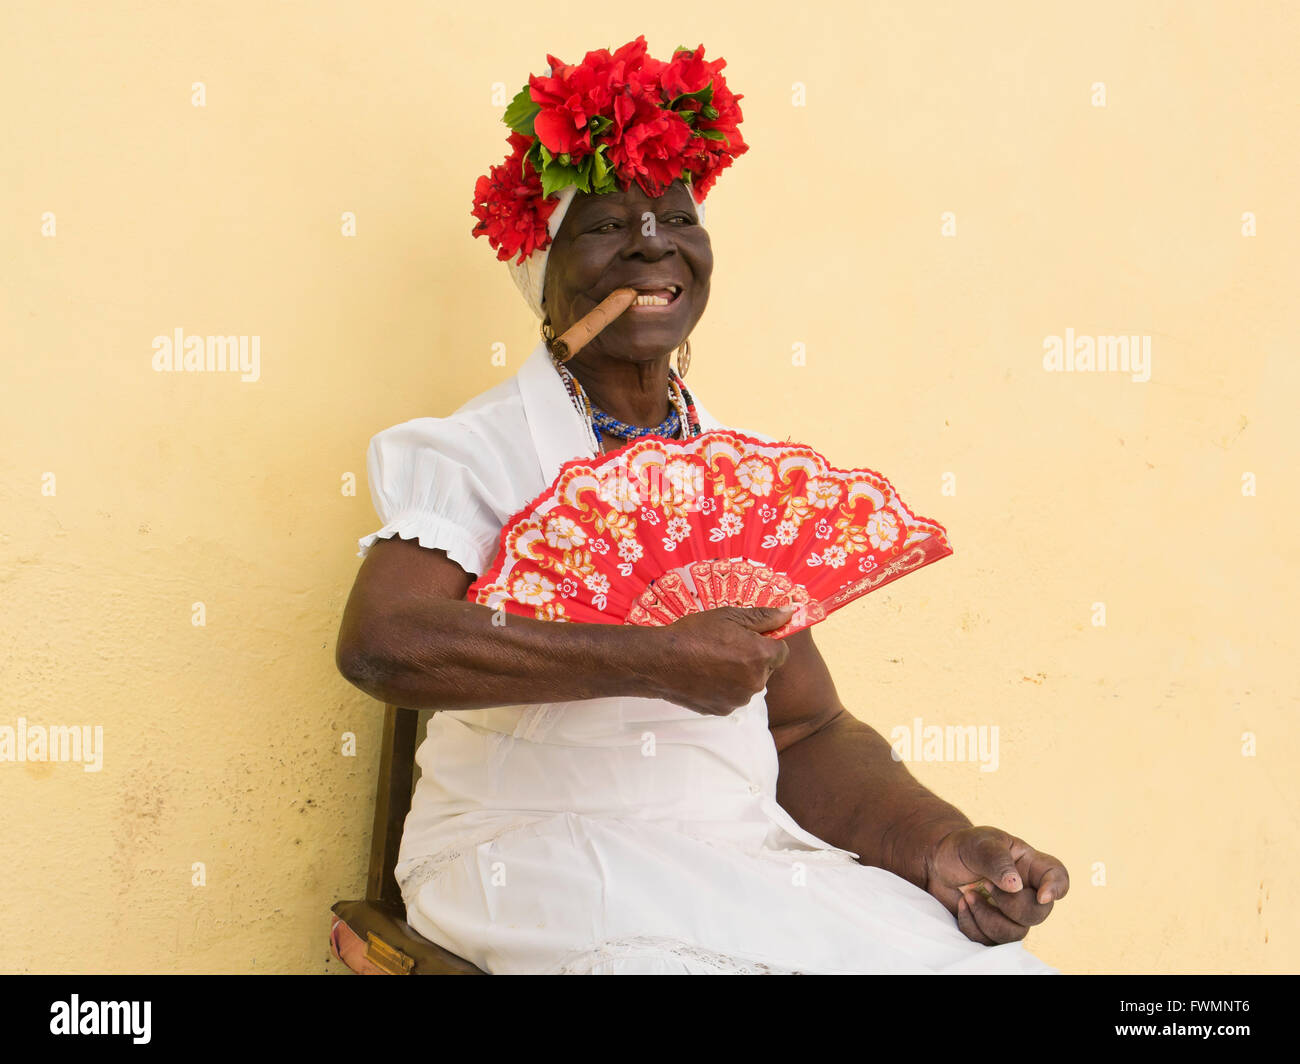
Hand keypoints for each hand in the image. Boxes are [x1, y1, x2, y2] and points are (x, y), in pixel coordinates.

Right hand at [648, 604, 794, 715]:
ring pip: (748, 684)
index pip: (782, 651)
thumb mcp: (730, 616)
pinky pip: (732, 697)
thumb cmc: (695, 633)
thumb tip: (792, 612)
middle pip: (765, 669)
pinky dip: (724, 688)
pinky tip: (705, 676)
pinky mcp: (723, 710)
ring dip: (738, 675)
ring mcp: (739, 699)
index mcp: (760, 656)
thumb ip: (765, 616)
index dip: (767, 641)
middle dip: (752, 658)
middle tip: (726, 646)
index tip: (748, 637)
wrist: (661, 661)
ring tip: (712, 661)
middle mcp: (755, 682)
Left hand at [923, 825, 1068, 944]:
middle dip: (1010, 905)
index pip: (1057, 876)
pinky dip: (972, 925)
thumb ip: (997, 860)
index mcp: (1029, 865)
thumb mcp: (978, 845)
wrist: (937, 862)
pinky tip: (962, 905)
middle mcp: (1026, 891)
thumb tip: (1016, 886)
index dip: (1056, 889)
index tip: (1041, 896)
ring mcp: (1011, 913)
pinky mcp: (993, 928)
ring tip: (968, 896)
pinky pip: (990, 941)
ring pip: (1015, 934)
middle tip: (986, 886)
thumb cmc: (963, 848)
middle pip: (1037, 913)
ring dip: (987, 917)